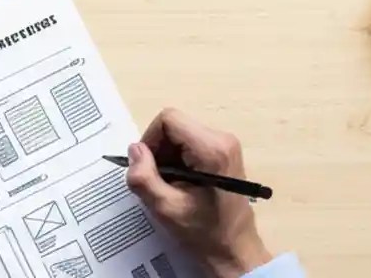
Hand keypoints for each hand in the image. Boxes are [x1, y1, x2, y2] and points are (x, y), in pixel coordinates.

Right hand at [125, 109, 271, 277]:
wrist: (235, 250)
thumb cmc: (204, 233)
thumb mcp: (166, 209)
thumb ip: (144, 178)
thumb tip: (134, 150)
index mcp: (212, 149)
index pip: (169, 120)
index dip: (150, 140)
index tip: (147, 167)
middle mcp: (223, 139)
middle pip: (175, 126)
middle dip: (159, 150)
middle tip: (159, 181)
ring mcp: (227, 145)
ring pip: (181, 134)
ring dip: (167, 157)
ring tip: (171, 186)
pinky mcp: (225, 152)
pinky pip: (191, 142)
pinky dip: (178, 160)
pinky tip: (182, 184)